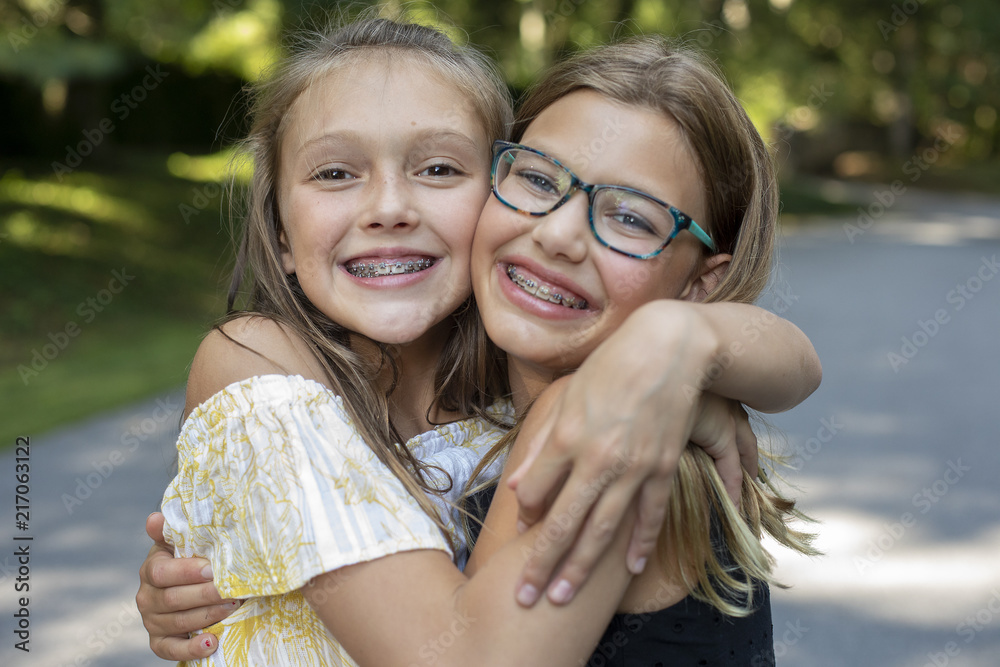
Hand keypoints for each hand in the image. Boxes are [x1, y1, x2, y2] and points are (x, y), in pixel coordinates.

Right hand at [136, 512, 236, 659]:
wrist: (187, 586)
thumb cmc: (189, 560)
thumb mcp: (180, 544)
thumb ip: (170, 531)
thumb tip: (155, 518)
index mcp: (151, 570)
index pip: (162, 572)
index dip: (187, 572)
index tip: (213, 570)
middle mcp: (146, 598)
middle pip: (173, 599)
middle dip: (206, 594)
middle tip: (233, 590)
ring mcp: (152, 622)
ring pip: (177, 623)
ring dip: (207, 615)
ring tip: (233, 607)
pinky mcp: (159, 642)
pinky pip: (170, 650)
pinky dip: (191, 649)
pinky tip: (212, 643)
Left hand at [507, 303, 754, 605]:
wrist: (668, 348)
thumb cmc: (610, 366)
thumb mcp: (567, 398)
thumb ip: (542, 445)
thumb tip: (516, 487)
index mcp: (566, 437)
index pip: (535, 491)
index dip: (524, 515)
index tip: (521, 531)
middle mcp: (596, 458)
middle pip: (563, 522)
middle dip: (542, 564)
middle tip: (526, 598)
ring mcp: (632, 466)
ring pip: (602, 529)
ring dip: (581, 567)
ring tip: (564, 597)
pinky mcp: (661, 467)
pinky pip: (649, 514)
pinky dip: (639, 543)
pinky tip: (628, 569)